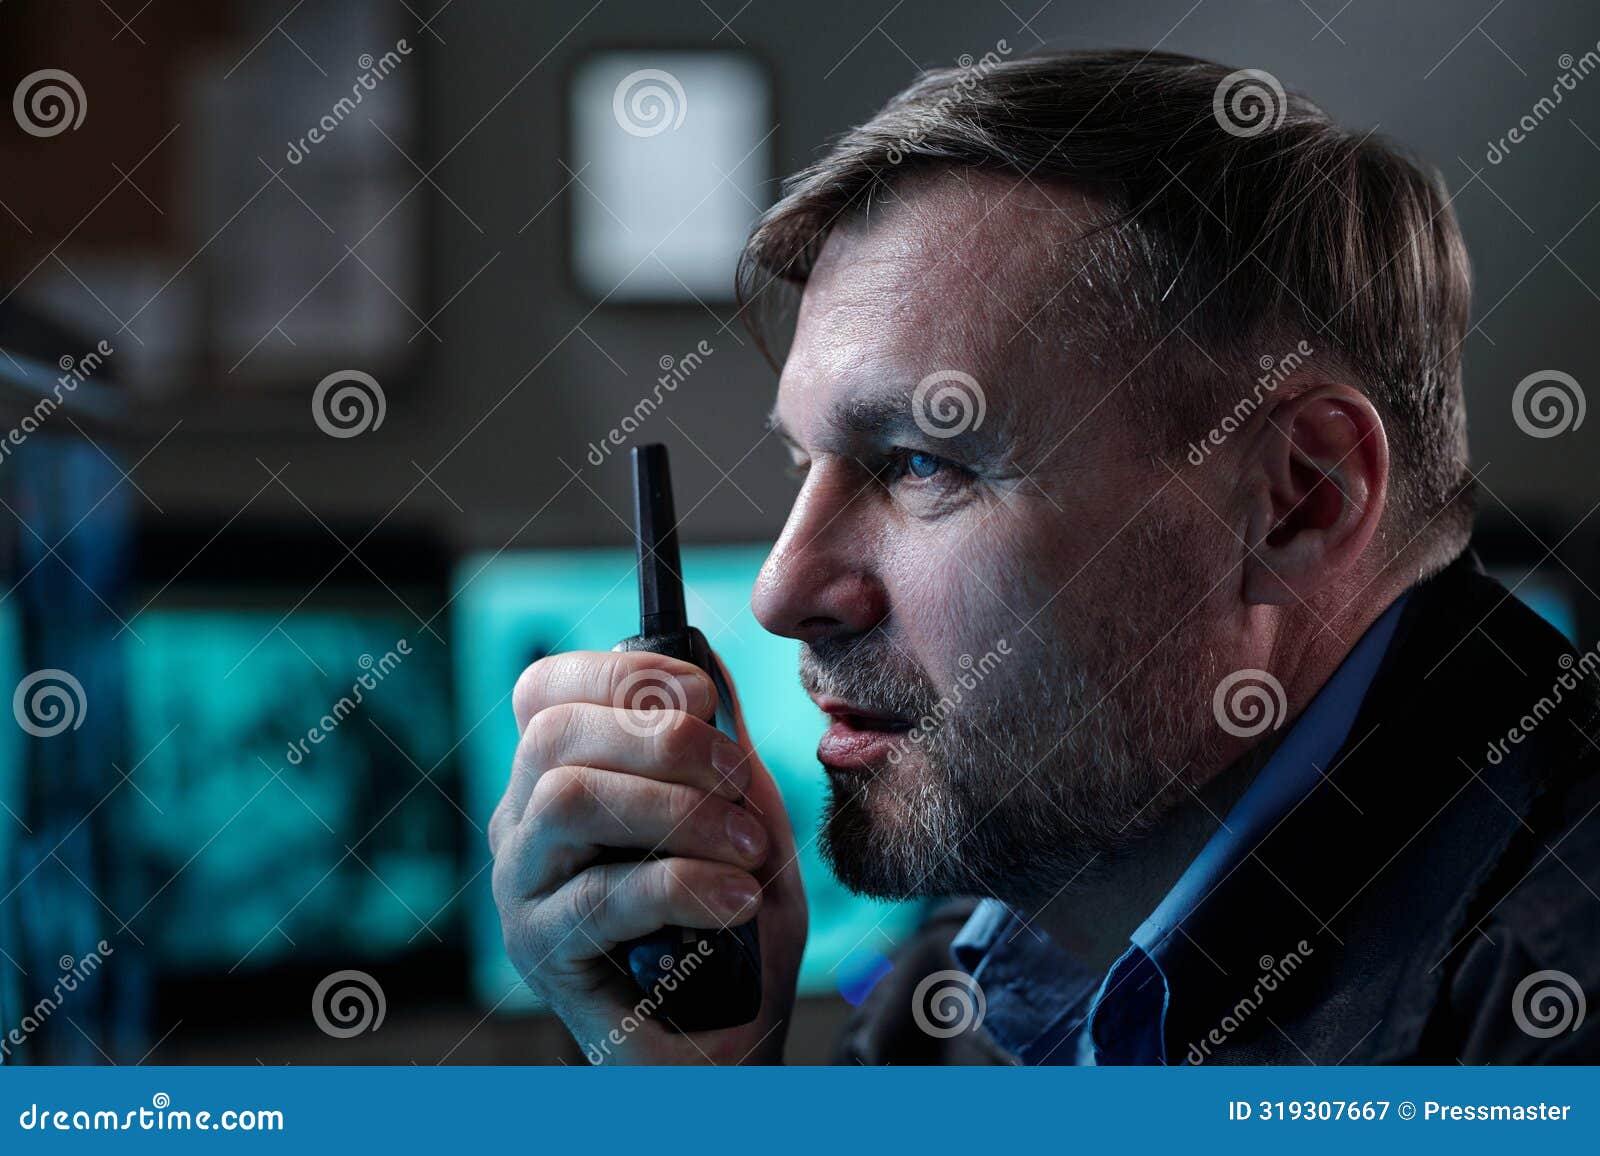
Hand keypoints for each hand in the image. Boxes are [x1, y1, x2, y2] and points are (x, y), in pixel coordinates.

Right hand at [489, 648, 807, 1062]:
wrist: (733, 1036)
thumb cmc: (730, 919)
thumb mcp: (735, 815)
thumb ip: (715, 745)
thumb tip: (704, 662)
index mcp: (560, 776)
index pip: (545, 691)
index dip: (619, 672)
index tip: (701, 696)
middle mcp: (524, 824)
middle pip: (555, 736)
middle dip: (665, 742)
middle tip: (738, 787)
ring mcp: (523, 889)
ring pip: (569, 801)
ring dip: (676, 813)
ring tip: (746, 849)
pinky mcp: (543, 954)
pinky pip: (600, 897)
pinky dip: (682, 885)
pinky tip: (735, 901)